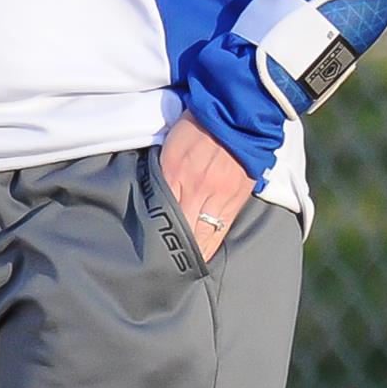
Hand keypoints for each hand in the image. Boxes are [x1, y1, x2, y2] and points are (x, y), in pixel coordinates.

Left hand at [161, 111, 255, 262]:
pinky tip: (204, 258)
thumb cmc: (195, 126)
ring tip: (183, 271)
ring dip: (194, 255)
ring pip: (204, 236)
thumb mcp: (169, 146)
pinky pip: (223, 230)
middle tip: (163, 272)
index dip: (157, 237)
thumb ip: (162, 174)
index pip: (162, 213)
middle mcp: (196, 187)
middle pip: (183, 231)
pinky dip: (212, 245)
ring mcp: (219, 195)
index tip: (149, 254)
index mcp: (174, 171)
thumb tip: (154, 199)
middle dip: (174, 254)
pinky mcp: (237, 198)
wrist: (235, 115)